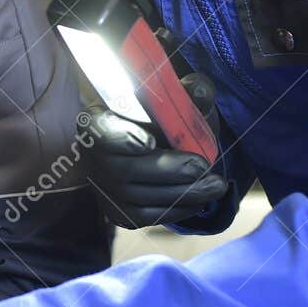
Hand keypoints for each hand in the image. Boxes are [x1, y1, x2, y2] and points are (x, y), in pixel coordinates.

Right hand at [88, 72, 229, 231]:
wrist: (159, 147)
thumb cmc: (165, 118)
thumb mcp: (179, 100)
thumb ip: (189, 91)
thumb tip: (199, 90)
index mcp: (99, 120)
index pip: (100, 132)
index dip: (121, 138)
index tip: (149, 141)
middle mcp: (93, 157)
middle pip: (123, 170)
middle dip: (168, 171)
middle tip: (203, 167)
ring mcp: (103, 188)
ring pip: (138, 198)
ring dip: (181, 194)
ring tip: (214, 186)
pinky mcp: (118, 212)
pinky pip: (145, 216)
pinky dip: (175, 211)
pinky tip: (199, 201)